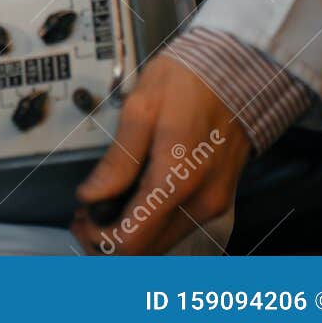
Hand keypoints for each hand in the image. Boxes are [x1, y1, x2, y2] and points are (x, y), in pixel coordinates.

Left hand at [71, 53, 251, 254]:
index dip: (96, 236)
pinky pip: (177, 227)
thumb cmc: (191, 80)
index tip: (81, 217)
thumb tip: (92, 194)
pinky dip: (150, 224)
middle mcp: (200, 200)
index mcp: (178, 178)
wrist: (239, 70)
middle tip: (86, 214)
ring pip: (161, 243)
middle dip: (108, 239)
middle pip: (145, 251)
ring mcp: (213, 202)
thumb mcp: (142, 107)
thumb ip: (117, 159)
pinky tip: (133, 202)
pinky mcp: (217, 198)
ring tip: (105, 206)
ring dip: (130, 234)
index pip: (131, 240)